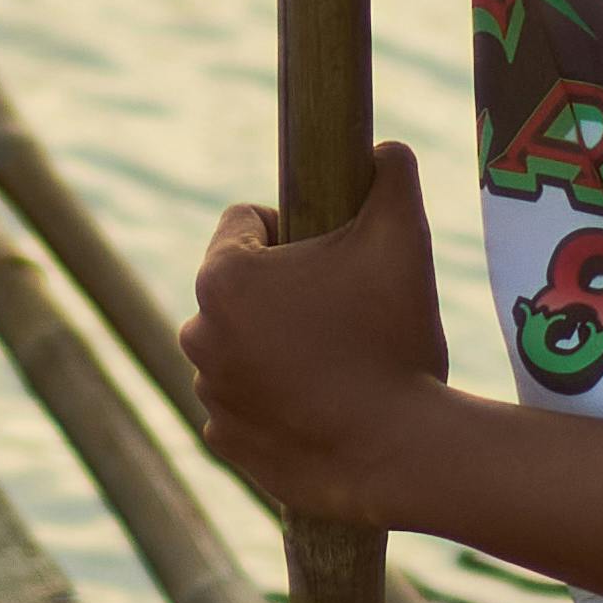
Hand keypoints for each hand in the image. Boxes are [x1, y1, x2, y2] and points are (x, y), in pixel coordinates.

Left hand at [183, 144, 451, 511]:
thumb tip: (385, 150)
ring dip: (272, 343)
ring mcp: (209, 391)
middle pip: (238, 285)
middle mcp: (199, 331)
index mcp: (225, 276)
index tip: (332, 252)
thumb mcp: (403, 237)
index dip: (293, 227)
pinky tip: (320, 405)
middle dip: (281, 289)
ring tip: (335, 361)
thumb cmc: (395, 339)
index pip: (245, 220)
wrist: (401, 452)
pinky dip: (271, 398)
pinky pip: (242, 400)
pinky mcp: (224, 441)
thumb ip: (391, 175)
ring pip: (239, 343)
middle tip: (340, 310)